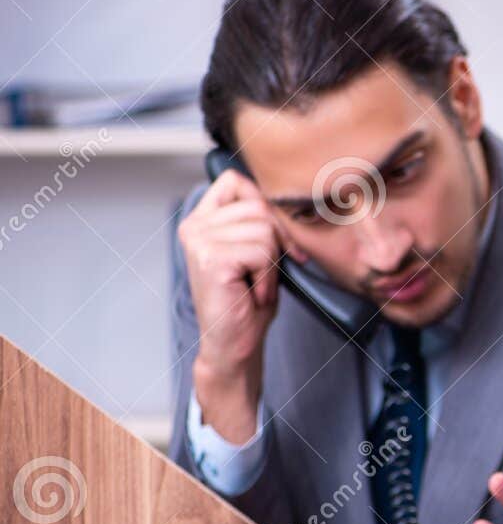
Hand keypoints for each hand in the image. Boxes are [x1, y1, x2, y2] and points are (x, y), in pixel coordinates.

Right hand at [177, 169, 301, 443]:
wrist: (235, 343)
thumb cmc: (248, 300)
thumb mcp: (258, 251)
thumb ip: (259, 221)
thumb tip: (287, 195)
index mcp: (202, 219)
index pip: (235, 181)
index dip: (264, 204)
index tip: (275, 238)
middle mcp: (194, 226)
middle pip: (258, 206)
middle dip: (278, 240)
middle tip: (269, 272)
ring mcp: (198, 241)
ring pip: (263, 229)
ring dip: (272, 263)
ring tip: (256, 284)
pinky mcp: (210, 259)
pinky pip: (261, 252)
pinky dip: (268, 276)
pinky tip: (253, 293)